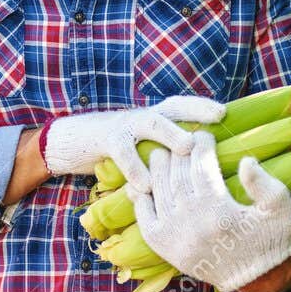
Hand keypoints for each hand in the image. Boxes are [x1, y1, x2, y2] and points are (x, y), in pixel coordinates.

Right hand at [43, 95, 224, 192]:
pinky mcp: (104, 139)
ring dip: (170, 133)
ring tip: (187, 148)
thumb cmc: (110, 151)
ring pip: (150, 123)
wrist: (67, 142)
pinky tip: (146, 185)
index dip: (201, 106)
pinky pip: (122, 152)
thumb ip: (161, 154)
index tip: (223, 112)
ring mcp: (123, 125)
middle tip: (216, 119)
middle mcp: (140, 117)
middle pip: (171, 108)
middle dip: (195, 111)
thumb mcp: (139, 147)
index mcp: (151, 118)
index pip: (180, 106)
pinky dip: (135, 168)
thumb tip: (192, 169)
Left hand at [127, 130, 290, 291]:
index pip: (202, 167)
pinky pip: (145, 218)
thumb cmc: (271, 240)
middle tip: (181, 138)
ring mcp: (174, 236)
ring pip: (159, 192)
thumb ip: (265, 185)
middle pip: (177, 176)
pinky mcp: (164, 247)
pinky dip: (141, 199)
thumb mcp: (280, 210)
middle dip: (178, 153)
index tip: (204, 134)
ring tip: (162, 153)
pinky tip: (142, 184)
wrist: (256, 278)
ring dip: (158, 170)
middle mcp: (192, 223)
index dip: (201, 146)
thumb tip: (246, 160)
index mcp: (219, 212)